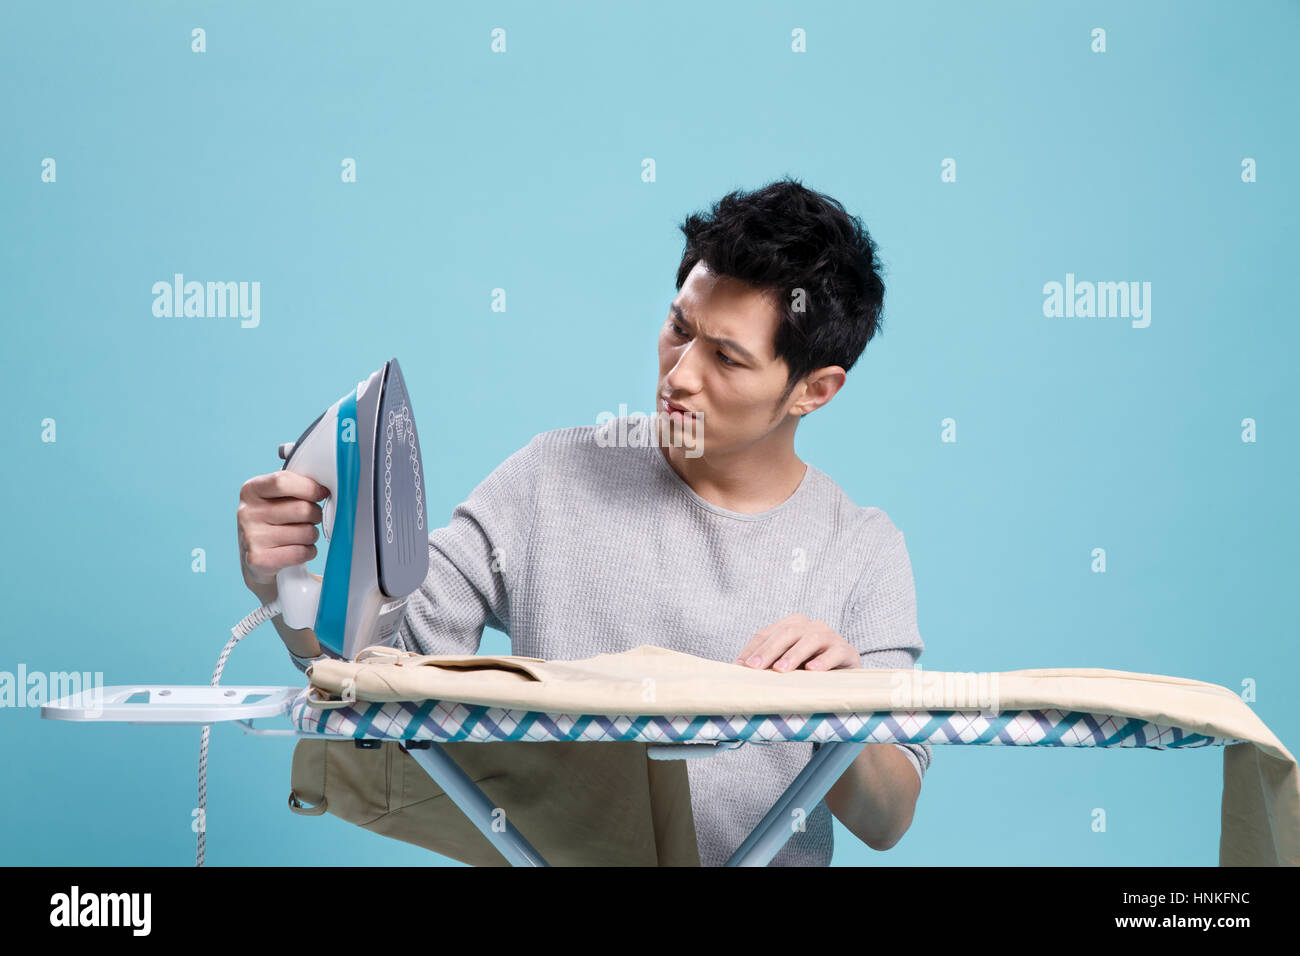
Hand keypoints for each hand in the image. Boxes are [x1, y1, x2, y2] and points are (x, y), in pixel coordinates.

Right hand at [237, 471, 329, 594]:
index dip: (309, 488)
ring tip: (303, 535)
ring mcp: (251, 537)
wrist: (257, 559)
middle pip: (302, 509)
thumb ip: (296, 485)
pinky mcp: (258, 560)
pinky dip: (309, 552)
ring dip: (312, 535)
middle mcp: (247, 512)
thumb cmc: (275, 520)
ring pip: (306, 532)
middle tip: (312, 518)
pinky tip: (300, 549)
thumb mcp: (277, 496)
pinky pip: (301, 552)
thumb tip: (327, 485)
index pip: (283, 481)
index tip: (320, 494)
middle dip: (316, 514)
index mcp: (251, 489)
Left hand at [733, 614, 861, 671]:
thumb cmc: (808, 672)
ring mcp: (830, 636)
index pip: (767, 633)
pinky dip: (823, 661)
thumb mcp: (785, 667)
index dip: (753, 649)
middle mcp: (810, 626)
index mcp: (791, 626)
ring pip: (811, 638)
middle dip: (769, 650)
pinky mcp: (847, 651)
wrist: (845, 679)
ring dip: (794, 654)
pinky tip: (812, 670)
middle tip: (755, 667)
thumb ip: (766, 665)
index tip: (741, 666)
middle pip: (787, 632)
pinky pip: (835, 652)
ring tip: (781, 670)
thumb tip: (737, 671)